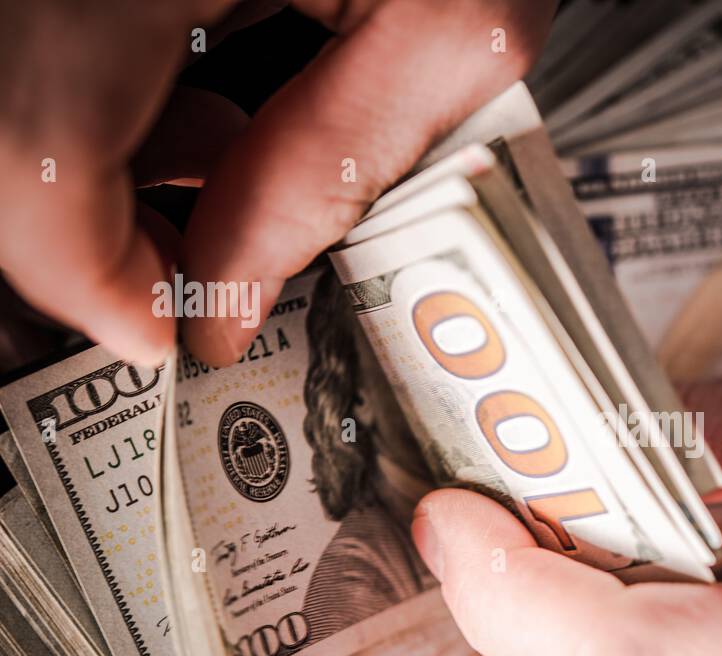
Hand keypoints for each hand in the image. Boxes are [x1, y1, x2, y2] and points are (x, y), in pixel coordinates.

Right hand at [0, 0, 552, 365]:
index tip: (169, 334)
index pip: (33, 150)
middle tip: (188, 278)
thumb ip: (337, 160)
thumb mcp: (453, 21)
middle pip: (8, 137)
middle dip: (84, 235)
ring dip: (95, 171)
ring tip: (219, 180)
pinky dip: (110, 106)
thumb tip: (232, 293)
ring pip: (17, 103)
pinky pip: (49, 54)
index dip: (87, 277)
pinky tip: (210, 109)